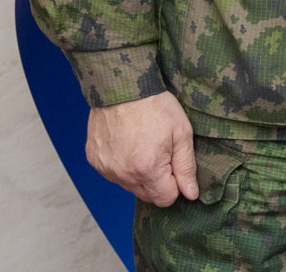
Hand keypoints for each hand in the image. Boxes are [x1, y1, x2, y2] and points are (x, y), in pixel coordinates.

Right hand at [85, 91, 197, 206]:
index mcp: (147, 169)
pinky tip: (127, 144)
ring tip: (142, 145)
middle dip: (158, 181)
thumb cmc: (155, 106)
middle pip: (147, 195)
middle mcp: (123, 174)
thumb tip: (190, 194)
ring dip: (139, 174)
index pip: (165, 199)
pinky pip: (113, 174)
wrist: (122, 86)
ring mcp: (106, 168)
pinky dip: (122, 165)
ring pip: (129, 186)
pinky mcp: (95, 160)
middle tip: (160, 152)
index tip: (173, 164)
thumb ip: (186, 168)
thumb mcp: (181, 133)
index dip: (175, 184)